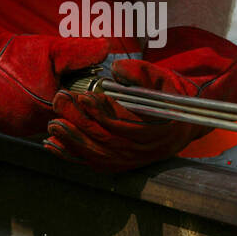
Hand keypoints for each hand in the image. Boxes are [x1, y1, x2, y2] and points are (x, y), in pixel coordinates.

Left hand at [44, 26, 236, 170]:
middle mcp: (146, 150)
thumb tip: (116, 70)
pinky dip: (71, 156)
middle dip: (81, 121)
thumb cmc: (171, 96)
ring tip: (53, 126)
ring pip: (98, 156)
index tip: (85, 96)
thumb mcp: (163, 78)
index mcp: (160, 129)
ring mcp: (133, 161)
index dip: (104, 113)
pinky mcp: (121, 165)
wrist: (184, 122)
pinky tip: (53, 146)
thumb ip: (141, 73)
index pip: (127, 125)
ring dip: (72, 142)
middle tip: (60, 102)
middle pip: (107, 140)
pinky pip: (93, 164)